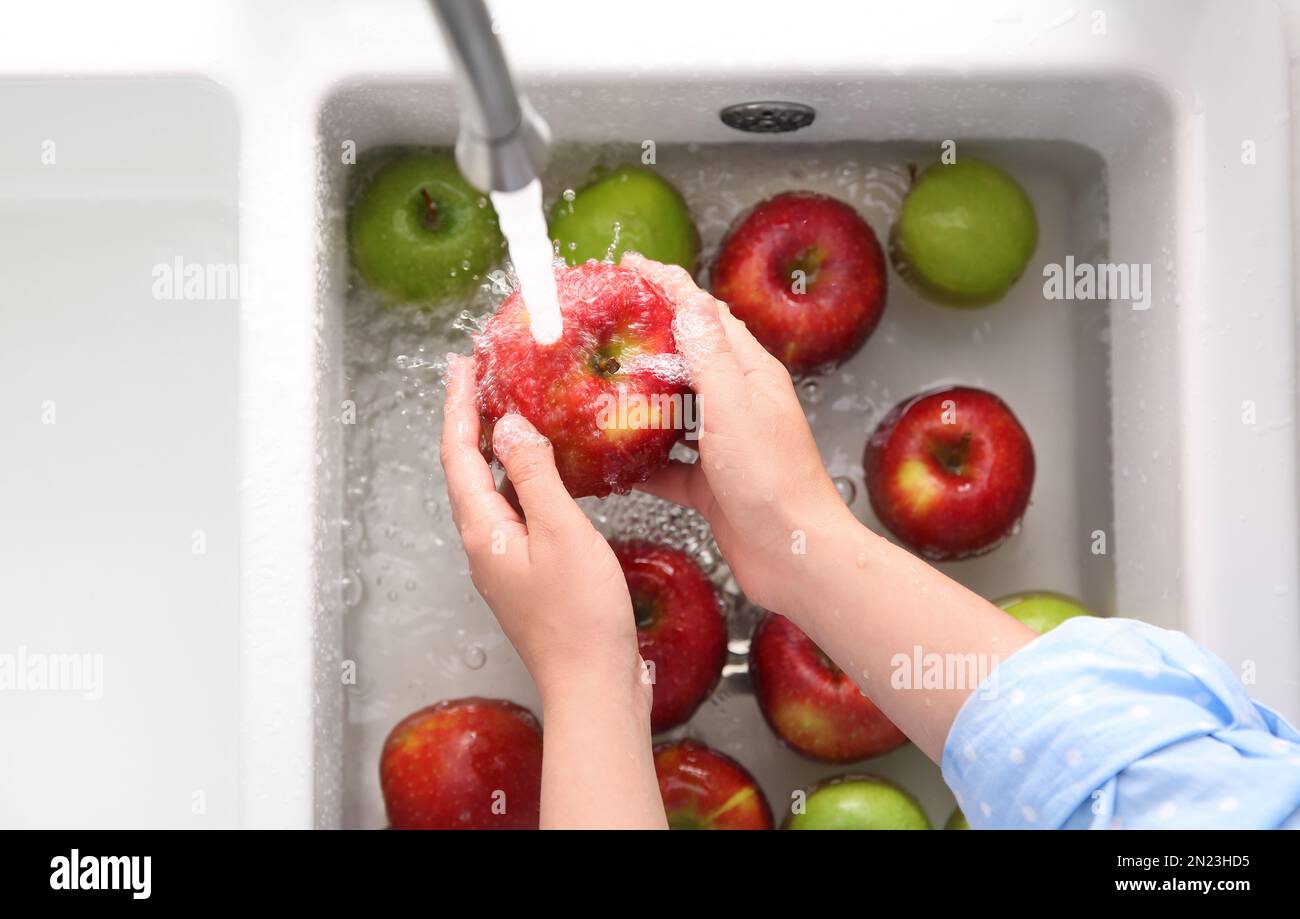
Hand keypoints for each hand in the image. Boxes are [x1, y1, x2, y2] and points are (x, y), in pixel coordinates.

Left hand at [440, 353, 664, 827]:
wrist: (595, 686)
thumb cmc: (581, 619)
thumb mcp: (562, 532)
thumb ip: (534, 474)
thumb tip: (509, 427)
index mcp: (485, 532)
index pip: (459, 455)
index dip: (458, 407)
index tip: (461, 368)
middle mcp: (486, 547)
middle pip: (467, 471)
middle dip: (471, 421)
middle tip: (480, 379)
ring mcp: (505, 564)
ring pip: (491, 491)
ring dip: (496, 449)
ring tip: (510, 411)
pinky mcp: (529, 576)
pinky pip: (515, 512)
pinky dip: (521, 479)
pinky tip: (545, 473)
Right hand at [621, 253, 851, 617]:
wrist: (794, 556)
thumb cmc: (773, 481)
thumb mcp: (735, 406)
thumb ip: (710, 354)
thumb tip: (689, 298)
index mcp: (752, 374)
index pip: (706, 315)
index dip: (670, 287)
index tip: (632, 268)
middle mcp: (739, 404)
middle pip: (687, 359)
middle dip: (648, 339)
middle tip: (604, 325)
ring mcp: (723, 446)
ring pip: (673, 412)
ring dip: (639, 401)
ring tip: (596, 386)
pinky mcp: (709, 485)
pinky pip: (666, 465)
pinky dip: (640, 461)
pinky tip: (611, 461)